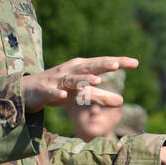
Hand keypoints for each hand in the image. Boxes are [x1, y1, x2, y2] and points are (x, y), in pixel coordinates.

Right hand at [21, 56, 138, 112]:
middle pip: (89, 67)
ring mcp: (58, 80)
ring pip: (72, 79)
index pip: (103, 64)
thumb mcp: (82, 94)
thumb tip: (121, 101)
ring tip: (97, 80)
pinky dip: (57, 94)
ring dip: (83, 79)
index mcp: (82, 69)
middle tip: (116, 65)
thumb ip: (101, 97)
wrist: (29, 91)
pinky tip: (63, 97)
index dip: (118, 62)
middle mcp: (71, 71)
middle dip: (102, 65)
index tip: (136, 63)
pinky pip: (52, 92)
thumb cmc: (60, 89)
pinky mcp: (45, 90)